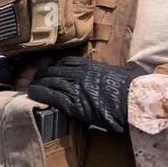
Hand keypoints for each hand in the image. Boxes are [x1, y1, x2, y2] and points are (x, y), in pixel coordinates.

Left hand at [27, 57, 143, 132]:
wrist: (134, 104)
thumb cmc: (135, 89)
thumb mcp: (132, 72)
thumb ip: (128, 68)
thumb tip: (136, 67)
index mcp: (92, 66)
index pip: (67, 62)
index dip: (56, 65)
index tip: (51, 68)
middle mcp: (81, 74)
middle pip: (55, 71)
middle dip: (44, 74)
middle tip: (36, 78)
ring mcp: (76, 89)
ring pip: (51, 82)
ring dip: (39, 84)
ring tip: (31, 86)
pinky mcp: (74, 105)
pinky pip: (51, 96)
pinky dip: (40, 94)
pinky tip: (33, 93)